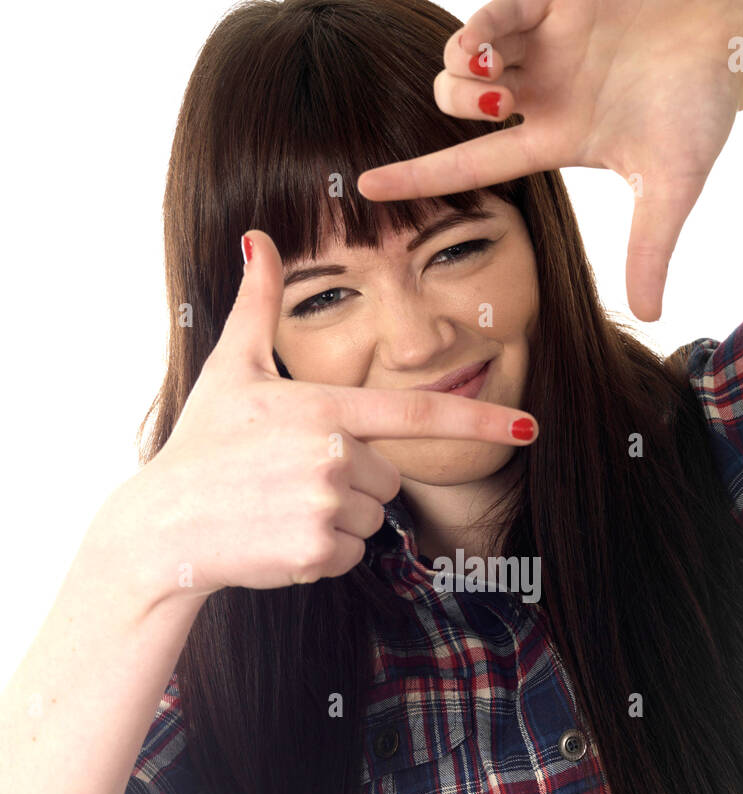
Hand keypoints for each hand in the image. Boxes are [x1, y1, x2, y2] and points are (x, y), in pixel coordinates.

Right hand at [129, 230, 537, 598]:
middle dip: (354, 482)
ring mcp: (325, 507)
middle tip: (291, 479)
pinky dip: (323, 555)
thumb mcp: (230, 370)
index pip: (417, 414)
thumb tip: (257, 237)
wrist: (163, 528)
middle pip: (389, 478)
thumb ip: (256, 305)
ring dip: (339, 520)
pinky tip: (279, 538)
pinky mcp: (315, 553)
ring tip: (281, 507)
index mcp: (323, 409)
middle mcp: (332, 455)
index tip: (529, 427)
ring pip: (374, 521)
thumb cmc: (201, 445)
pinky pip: (353, 556)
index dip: (478, 420)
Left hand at [357, 0, 742, 321]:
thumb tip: (652, 316)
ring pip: (466, 57)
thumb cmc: (701, 114)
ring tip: (494, 77)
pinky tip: (490, 44)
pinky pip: (498, 9)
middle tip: (496, 109)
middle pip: (456, 105)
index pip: (471, 163)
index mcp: (553, 138)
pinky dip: (481, 26)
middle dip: (454, 108)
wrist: (734, 44)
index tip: (366, 188)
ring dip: (462, 70)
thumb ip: (652, 249)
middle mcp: (538, 94)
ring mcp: (545, 45)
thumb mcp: (672, 190)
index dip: (419, 175)